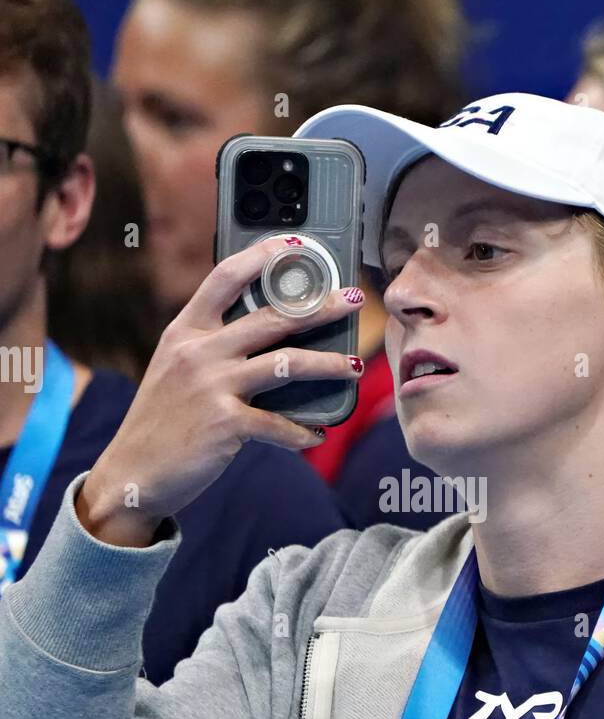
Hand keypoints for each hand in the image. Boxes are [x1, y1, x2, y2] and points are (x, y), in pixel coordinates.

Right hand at [76, 235, 364, 546]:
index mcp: (185, 331)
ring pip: (287, 364)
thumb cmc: (163, 421)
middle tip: (356, 299)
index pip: (226, 277)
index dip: (264, 256)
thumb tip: (269, 336)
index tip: (297, 246)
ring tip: (356, 366)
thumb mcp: (176, 370)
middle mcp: (199, 352)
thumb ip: (211, 347)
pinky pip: (278, 423)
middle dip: (321, 305)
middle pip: (272, 317)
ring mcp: (212, 387)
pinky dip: (301, 432)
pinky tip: (316, 435)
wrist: (132, 472)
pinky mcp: (225, 424)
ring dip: (329, 364)